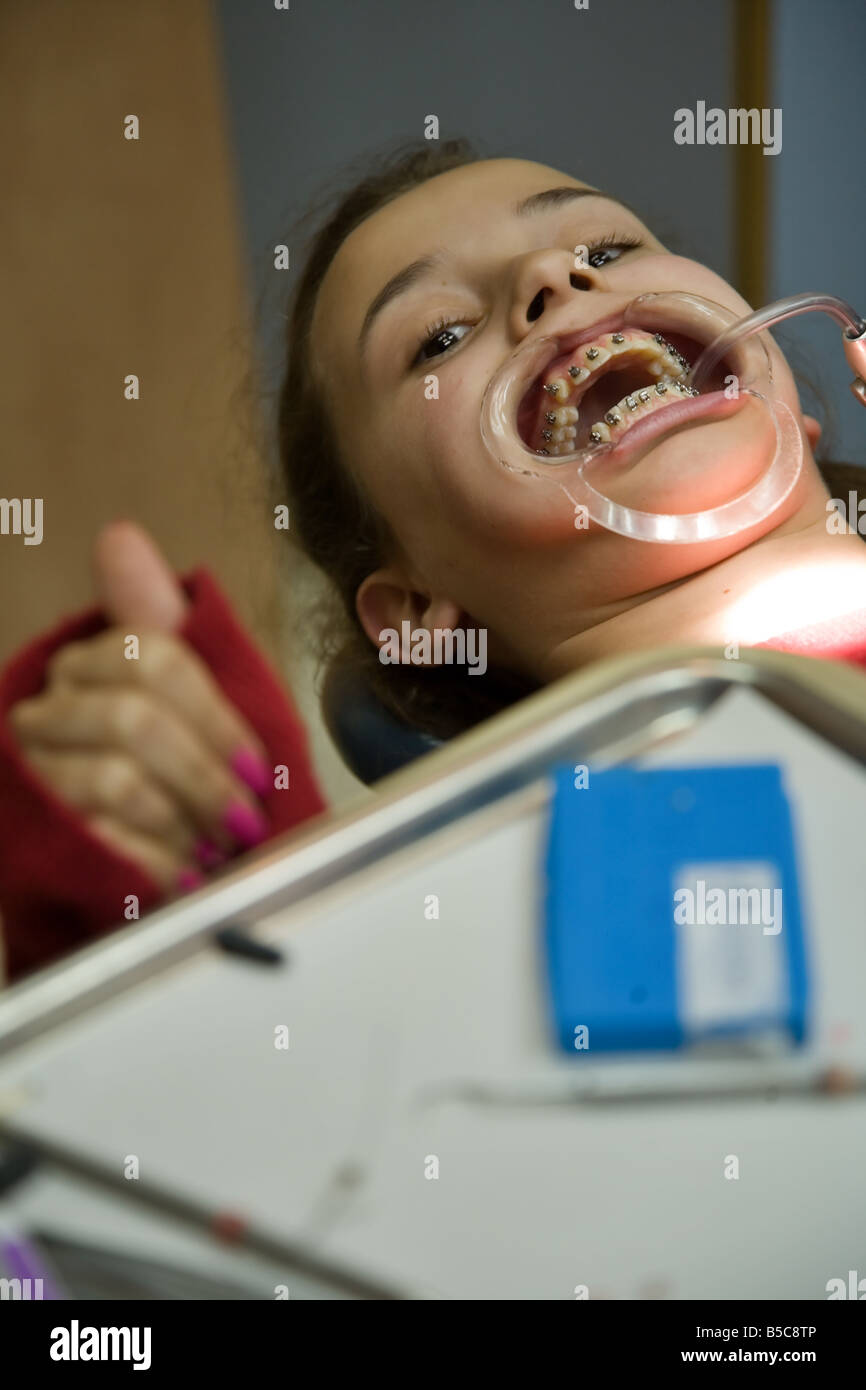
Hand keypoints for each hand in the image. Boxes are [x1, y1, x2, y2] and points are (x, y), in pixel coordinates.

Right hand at [9, 522, 271, 890]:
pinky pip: (103, 842)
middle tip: (245, 821)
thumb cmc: (170, 778)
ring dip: (186, 821)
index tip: (260, 770)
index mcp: (85, 666)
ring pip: (116, 781)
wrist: (131, 872)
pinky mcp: (33, 838)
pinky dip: (160, 865)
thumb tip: (116, 536)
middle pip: (132, 720)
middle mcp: (45, 714)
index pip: (150, 659)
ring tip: (216, 849)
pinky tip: (183, 877)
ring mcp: (33, 776)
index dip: (216, 718)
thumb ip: (161, 622)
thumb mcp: (184, 701)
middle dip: (205, 777)